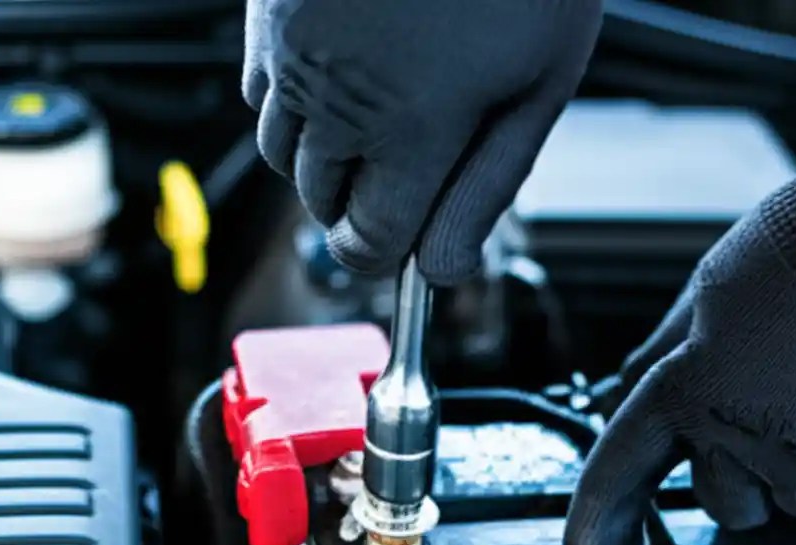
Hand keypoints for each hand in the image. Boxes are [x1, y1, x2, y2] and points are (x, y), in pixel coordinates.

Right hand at [244, 0, 601, 283]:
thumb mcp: (538, 86)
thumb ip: (487, 186)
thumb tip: (445, 268)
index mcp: (409, 130)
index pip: (368, 244)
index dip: (391, 256)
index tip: (413, 246)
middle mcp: (333, 98)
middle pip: (321, 205)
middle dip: (364, 208)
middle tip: (416, 171)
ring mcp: (290, 49)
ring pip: (282, 153)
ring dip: (325, 161)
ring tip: (385, 121)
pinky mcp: (267, 10)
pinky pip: (257, 90)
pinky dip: (291, 107)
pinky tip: (343, 78)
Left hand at [563, 110, 795, 544]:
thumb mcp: (717, 281)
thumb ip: (670, 347)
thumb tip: (630, 390)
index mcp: (692, 381)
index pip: (624, 467)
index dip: (598, 519)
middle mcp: (747, 430)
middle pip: (722, 500)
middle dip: (734, 471)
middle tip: (765, 407)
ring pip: (795, 500)